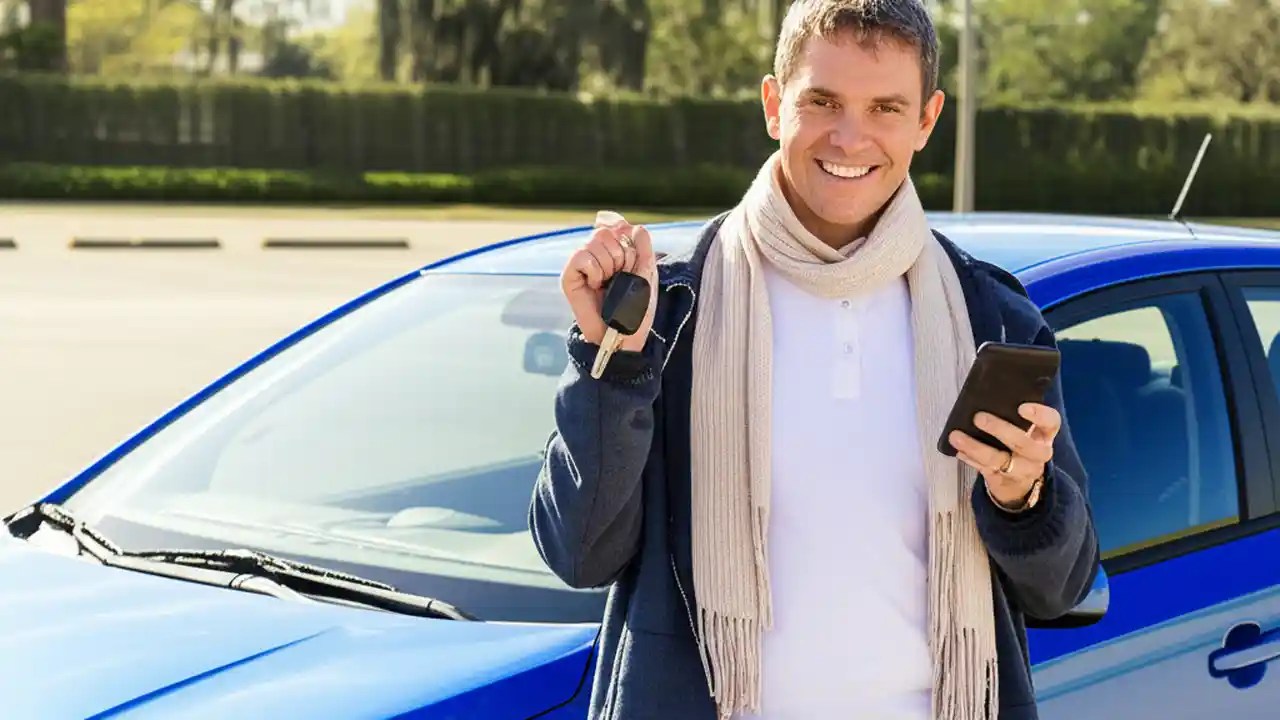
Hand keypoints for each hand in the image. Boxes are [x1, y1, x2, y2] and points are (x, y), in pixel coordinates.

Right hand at [561, 210, 657, 352]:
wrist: (625, 333)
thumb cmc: (637, 307)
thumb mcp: (647, 270)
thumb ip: (641, 243)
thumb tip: (623, 222)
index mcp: (613, 250)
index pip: (613, 223)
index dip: (623, 231)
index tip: (631, 256)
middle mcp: (595, 254)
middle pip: (606, 231)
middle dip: (623, 255)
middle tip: (621, 277)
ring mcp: (580, 264)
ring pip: (595, 241)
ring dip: (610, 264)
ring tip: (609, 283)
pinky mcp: (569, 276)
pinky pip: (582, 256)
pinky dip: (595, 270)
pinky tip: (596, 285)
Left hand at [948, 403, 1060, 507]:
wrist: (1020, 482)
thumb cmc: (1019, 443)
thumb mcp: (1025, 429)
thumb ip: (1012, 414)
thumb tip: (985, 395)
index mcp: (1045, 434)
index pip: (1051, 422)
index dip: (1039, 415)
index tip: (1022, 407)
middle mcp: (1037, 454)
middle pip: (1023, 444)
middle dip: (1000, 430)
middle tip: (979, 418)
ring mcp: (1021, 470)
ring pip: (998, 460)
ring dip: (975, 447)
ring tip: (956, 436)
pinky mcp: (1002, 480)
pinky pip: (984, 469)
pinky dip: (970, 459)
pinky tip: (959, 451)